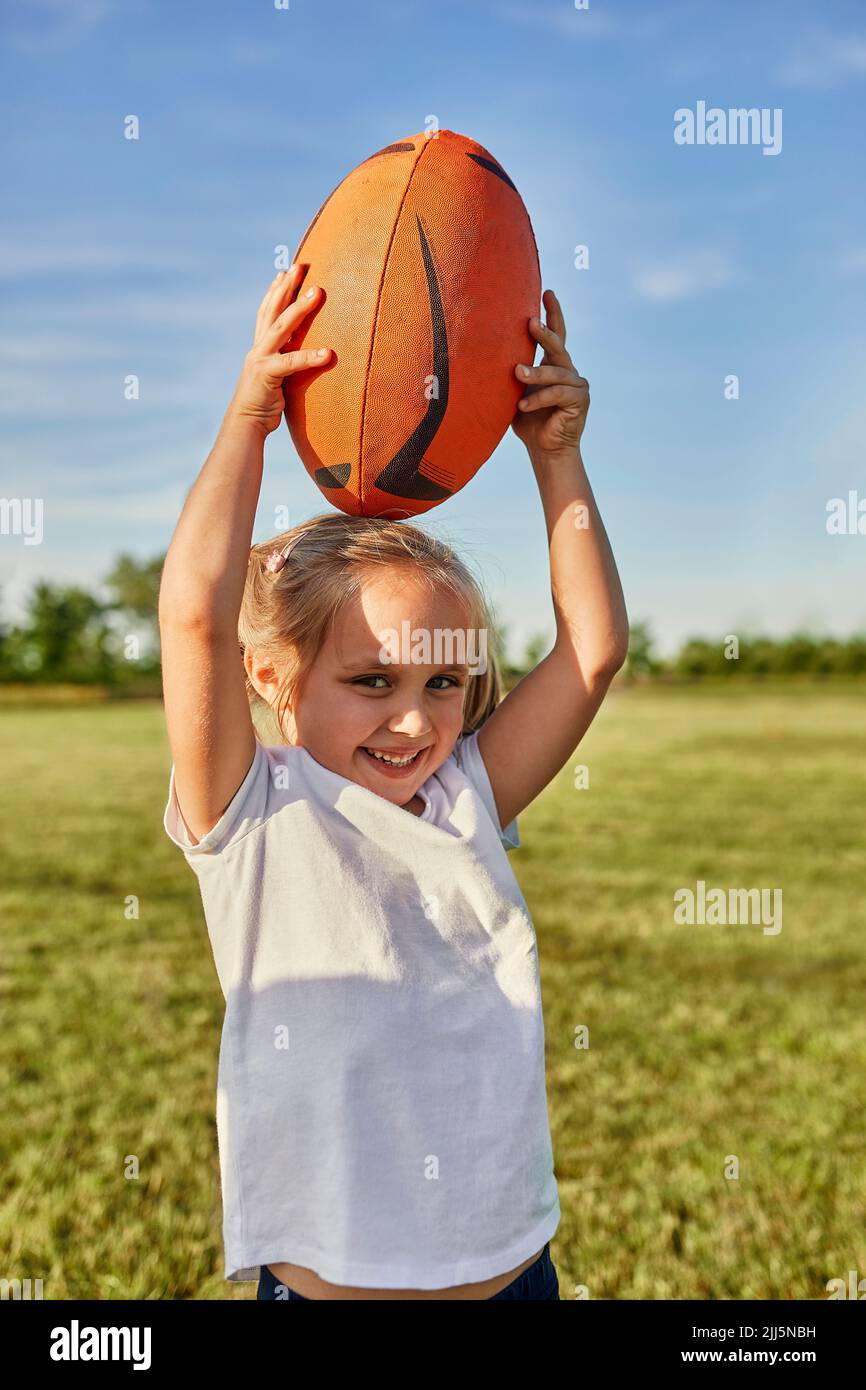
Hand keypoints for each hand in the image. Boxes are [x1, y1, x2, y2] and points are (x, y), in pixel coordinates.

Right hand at [228, 266, 330, 434]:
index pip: (266, 312)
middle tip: (300, 266)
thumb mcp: (276, 378)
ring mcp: (261, 360)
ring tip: (318, 292)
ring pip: (281, 328)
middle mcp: (258, 349)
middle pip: (273, 310)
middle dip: (286, 287)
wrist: (245, 425)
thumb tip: (301, 358)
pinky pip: (291, 363)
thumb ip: (285, 363)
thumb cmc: (264, 404)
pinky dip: (310, 358)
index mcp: (260, 348)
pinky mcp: (267, 376)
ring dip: (300, 308)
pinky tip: (328, 353)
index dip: (275, 291)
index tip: (284, 272)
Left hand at [511, 289, 588, 457]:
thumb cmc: (528, 421)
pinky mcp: (580, 400)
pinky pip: (558, 393)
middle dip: (544, 333)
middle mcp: (568, 370)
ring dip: (534, 373)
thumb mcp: (516, 393)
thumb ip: (512, 374)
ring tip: (516, 374)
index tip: (547, 291)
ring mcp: (578, 384)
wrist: (544, 450)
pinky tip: (523, 406)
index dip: (553, 313)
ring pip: (555, 372)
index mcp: (554, 365)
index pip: (556, 334)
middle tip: (530, 322)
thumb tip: (482, 353)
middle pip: (558, 346)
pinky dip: (539, 398)